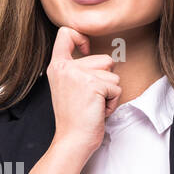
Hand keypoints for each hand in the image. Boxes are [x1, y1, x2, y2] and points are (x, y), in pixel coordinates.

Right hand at [47, 26, 120, 153]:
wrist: (72, 140)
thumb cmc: (74, 118)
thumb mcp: (67, 86)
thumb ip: (76, 68)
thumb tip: (102, 59)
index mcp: (57, 66)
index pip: (65, 33)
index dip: (81, 37)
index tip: (86, 50)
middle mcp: (65, 67)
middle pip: (104, 58)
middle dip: (105, 80)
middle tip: (90, 98)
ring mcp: (79, 75)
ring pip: (113, 74)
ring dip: (109, 92)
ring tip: (94, 105)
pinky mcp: (94, 85)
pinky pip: (117, 88)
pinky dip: (112, 102)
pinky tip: (98, 110)